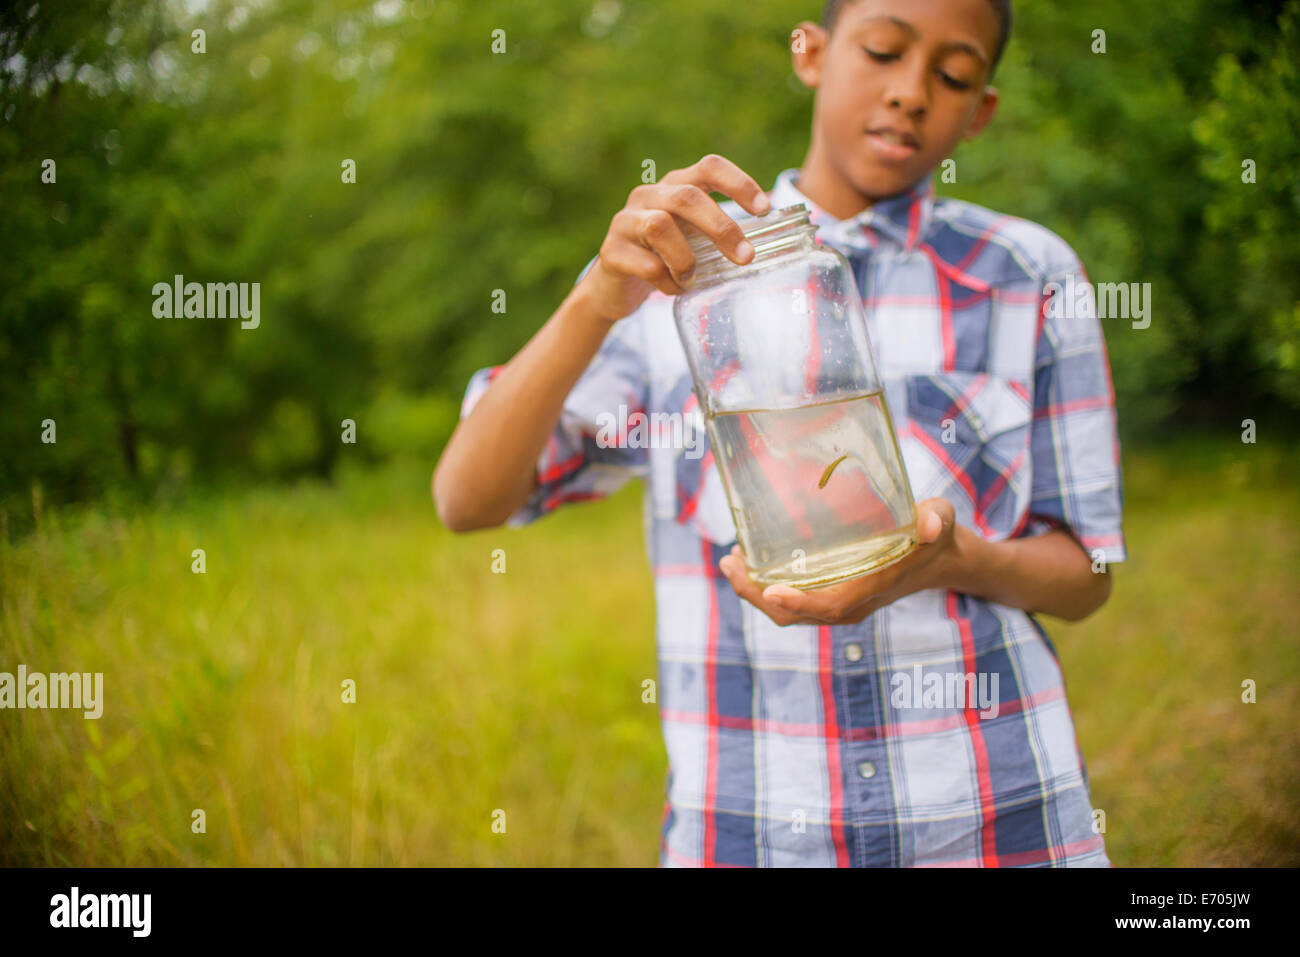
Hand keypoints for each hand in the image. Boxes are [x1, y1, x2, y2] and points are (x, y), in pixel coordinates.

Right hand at [579, 154, 771, 324]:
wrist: (614, 288)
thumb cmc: (663, 257)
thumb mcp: (692, 237)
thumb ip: (718, 229)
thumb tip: (772, 229)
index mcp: (673, 187)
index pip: (708, 168)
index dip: (738, 183)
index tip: (763, 210)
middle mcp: (648, 196)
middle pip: (687, 197)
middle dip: (722, 227)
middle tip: (745, 256)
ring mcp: (625, 222)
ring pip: (660, 226)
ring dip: (687, 258)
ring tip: (693, 278)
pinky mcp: (611, 253)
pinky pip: (647, 265)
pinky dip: (668, 283)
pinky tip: (673, 290)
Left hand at [718, 498, 958, 626]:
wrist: (941, 558)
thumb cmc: (937, 535)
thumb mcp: (941, 520)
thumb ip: (937, 518)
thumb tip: (931, 523)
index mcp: (874, 588)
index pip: (832, 605)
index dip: (800, 603)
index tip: (770, 591)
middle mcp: (852, 604)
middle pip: (797, 614)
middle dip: (758, 596)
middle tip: (730, 564)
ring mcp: (839, 604)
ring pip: (789, 612)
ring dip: (755, 593)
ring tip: (730, 563)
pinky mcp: (831, 596)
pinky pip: (793, 603)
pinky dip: (765, 589)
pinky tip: (748, 564)